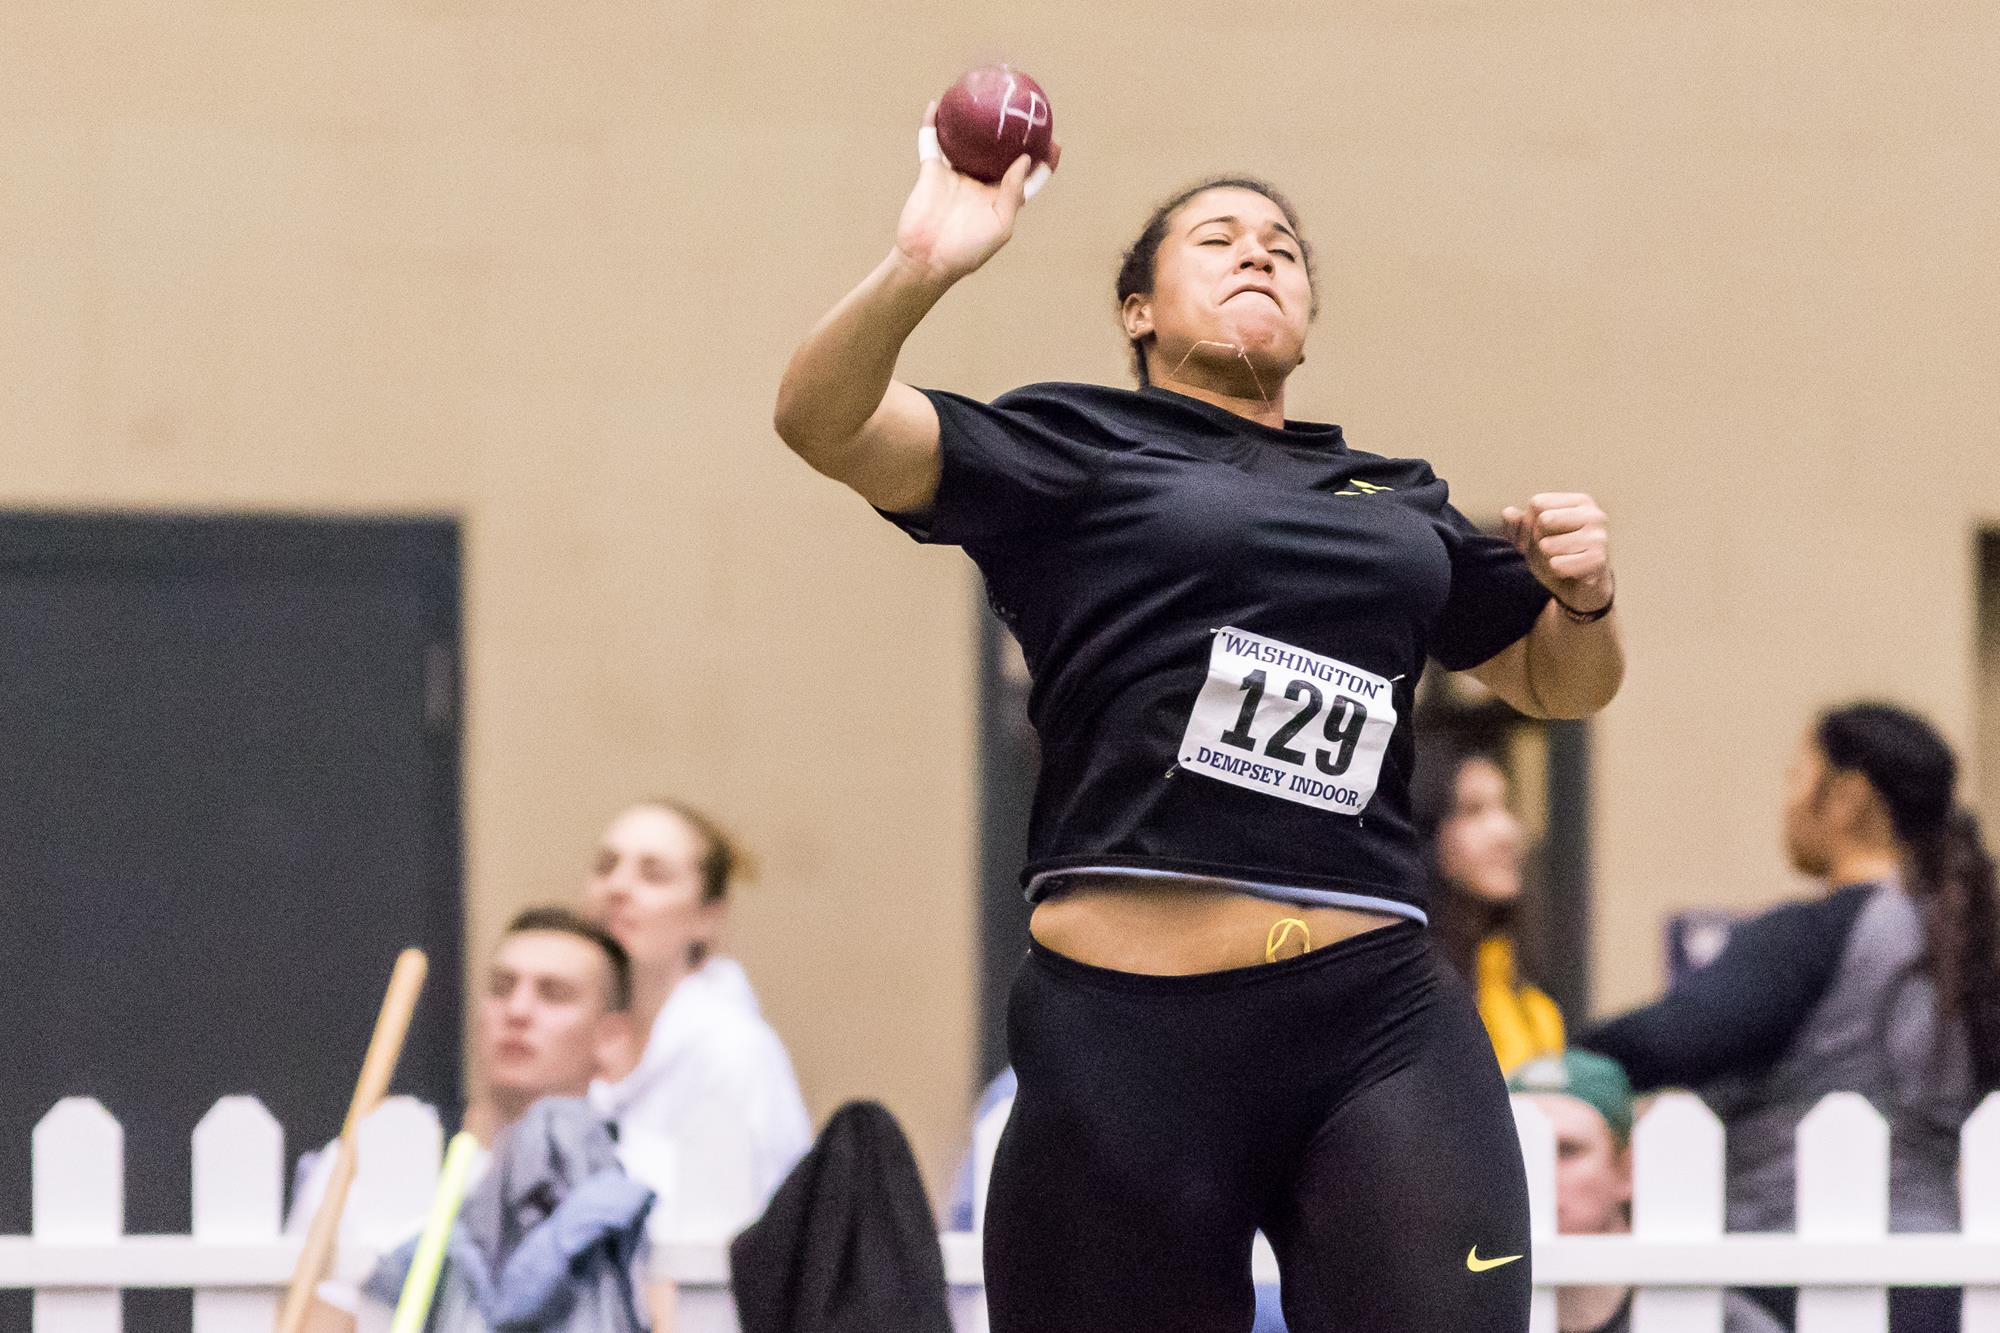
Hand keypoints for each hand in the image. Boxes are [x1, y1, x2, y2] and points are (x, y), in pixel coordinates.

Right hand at [893, 102, 1059, 285]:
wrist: (926, 260)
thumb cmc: (967, 251)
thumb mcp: (999, 228)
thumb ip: (1013, 194)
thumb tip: (1025, 160)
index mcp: (1000, 199)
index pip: (1027, 177)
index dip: (1044, 161)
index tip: (1054, 142)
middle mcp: (980, 184)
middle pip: (999, 152)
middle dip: (1013, 133)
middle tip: (1025, 109)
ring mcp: (956, 176)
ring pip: (966, 142)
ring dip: (973, 122)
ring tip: (983, 96)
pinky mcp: (932, 172)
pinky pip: (932, 143)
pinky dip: (931, 124)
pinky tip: (937, 104)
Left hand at [1501, 493, 1612, 613]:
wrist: (1580, 589)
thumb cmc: (1556, 554)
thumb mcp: (1531, 537)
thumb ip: (1516, 523)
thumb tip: (1508, 513)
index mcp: (1580, 502)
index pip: (1538, 503)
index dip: (1528, 524)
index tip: (1536, 537)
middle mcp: (1594, 514)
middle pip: (1543, 519)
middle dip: (1536, 539)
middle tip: (1547, 551)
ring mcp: (1599, 537)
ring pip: (1547, 544)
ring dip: (1545, 558)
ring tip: (1559, 560)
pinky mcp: (1598, 560)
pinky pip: (1557, 564)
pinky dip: (1554, 571)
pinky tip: (1567, 572)